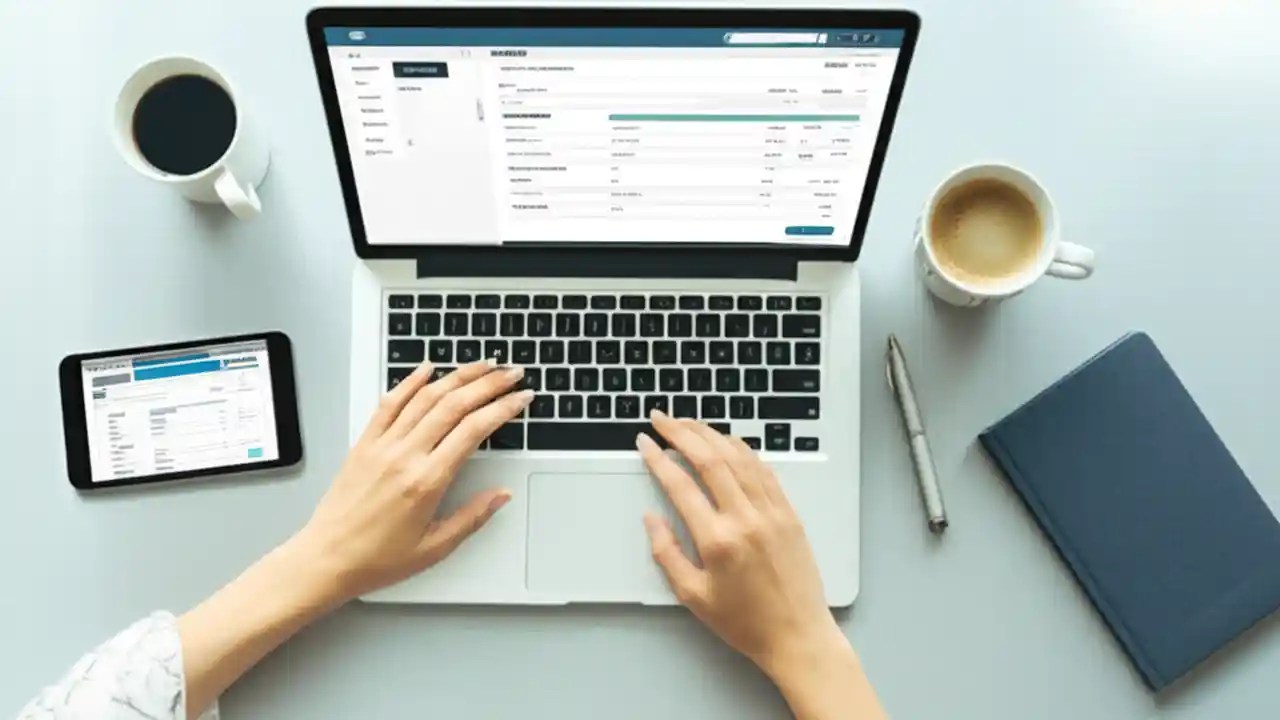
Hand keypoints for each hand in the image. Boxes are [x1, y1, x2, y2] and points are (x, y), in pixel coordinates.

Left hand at [293, 359, 531, 601]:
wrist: (326, 558)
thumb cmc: (376, 558)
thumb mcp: (434, 547)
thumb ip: (472, 517)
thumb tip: (501, 495)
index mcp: (427, 481)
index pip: (474, 430)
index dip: (503, 408)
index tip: (521, 399)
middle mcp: (404, 456)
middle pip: (454, 405)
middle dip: (488, 384)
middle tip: (511, 374)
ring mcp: (382, 445)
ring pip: (425, 397)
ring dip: (457, 376)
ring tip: (482, 365)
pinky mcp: (364, 443)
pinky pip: (389, 403)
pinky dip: (410, 381)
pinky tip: (427, 369)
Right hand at [636, 410, 844, 678]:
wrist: (798, 635)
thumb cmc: (743, 622)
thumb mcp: (693, 596)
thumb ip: (666, 554)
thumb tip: (651, 518)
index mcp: (718, 540)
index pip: (681, 485)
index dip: (658, 458)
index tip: (644, 442)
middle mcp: (746, 518)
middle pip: (710, 459)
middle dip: (682, 432)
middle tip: (661, 418)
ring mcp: (772, 512)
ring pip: (739, 457)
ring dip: (711, 433)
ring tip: (689, 422)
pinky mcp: (789, 512)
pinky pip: (763, 470)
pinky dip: (742, 449)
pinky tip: (727, 441)